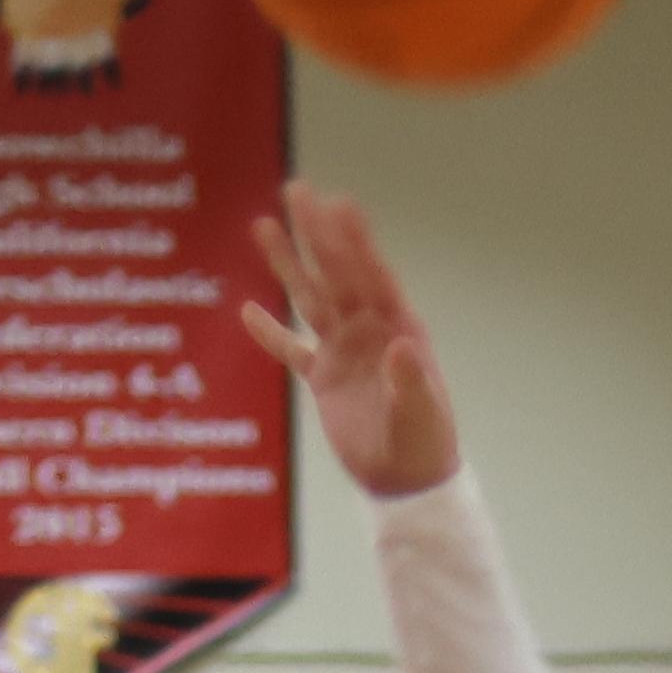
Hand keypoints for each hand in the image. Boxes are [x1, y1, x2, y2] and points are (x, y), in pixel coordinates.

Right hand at [245, 180, 458, 500]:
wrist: (407, 483)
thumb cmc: (423, 446)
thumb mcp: (421, 414)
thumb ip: (409, 379)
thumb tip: (399, 345)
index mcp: (397, 329)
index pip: (371, 274)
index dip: (354, 239)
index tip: (338, 201)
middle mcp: (369, 331)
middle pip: (336, 272)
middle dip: (317, 232)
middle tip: (296, 189)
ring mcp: (344, 352)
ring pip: (310, 298)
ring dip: (288, 263)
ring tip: (263, 224)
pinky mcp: (325, 380)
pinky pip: (292, 350)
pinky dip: (270, 333)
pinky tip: (247, 309)